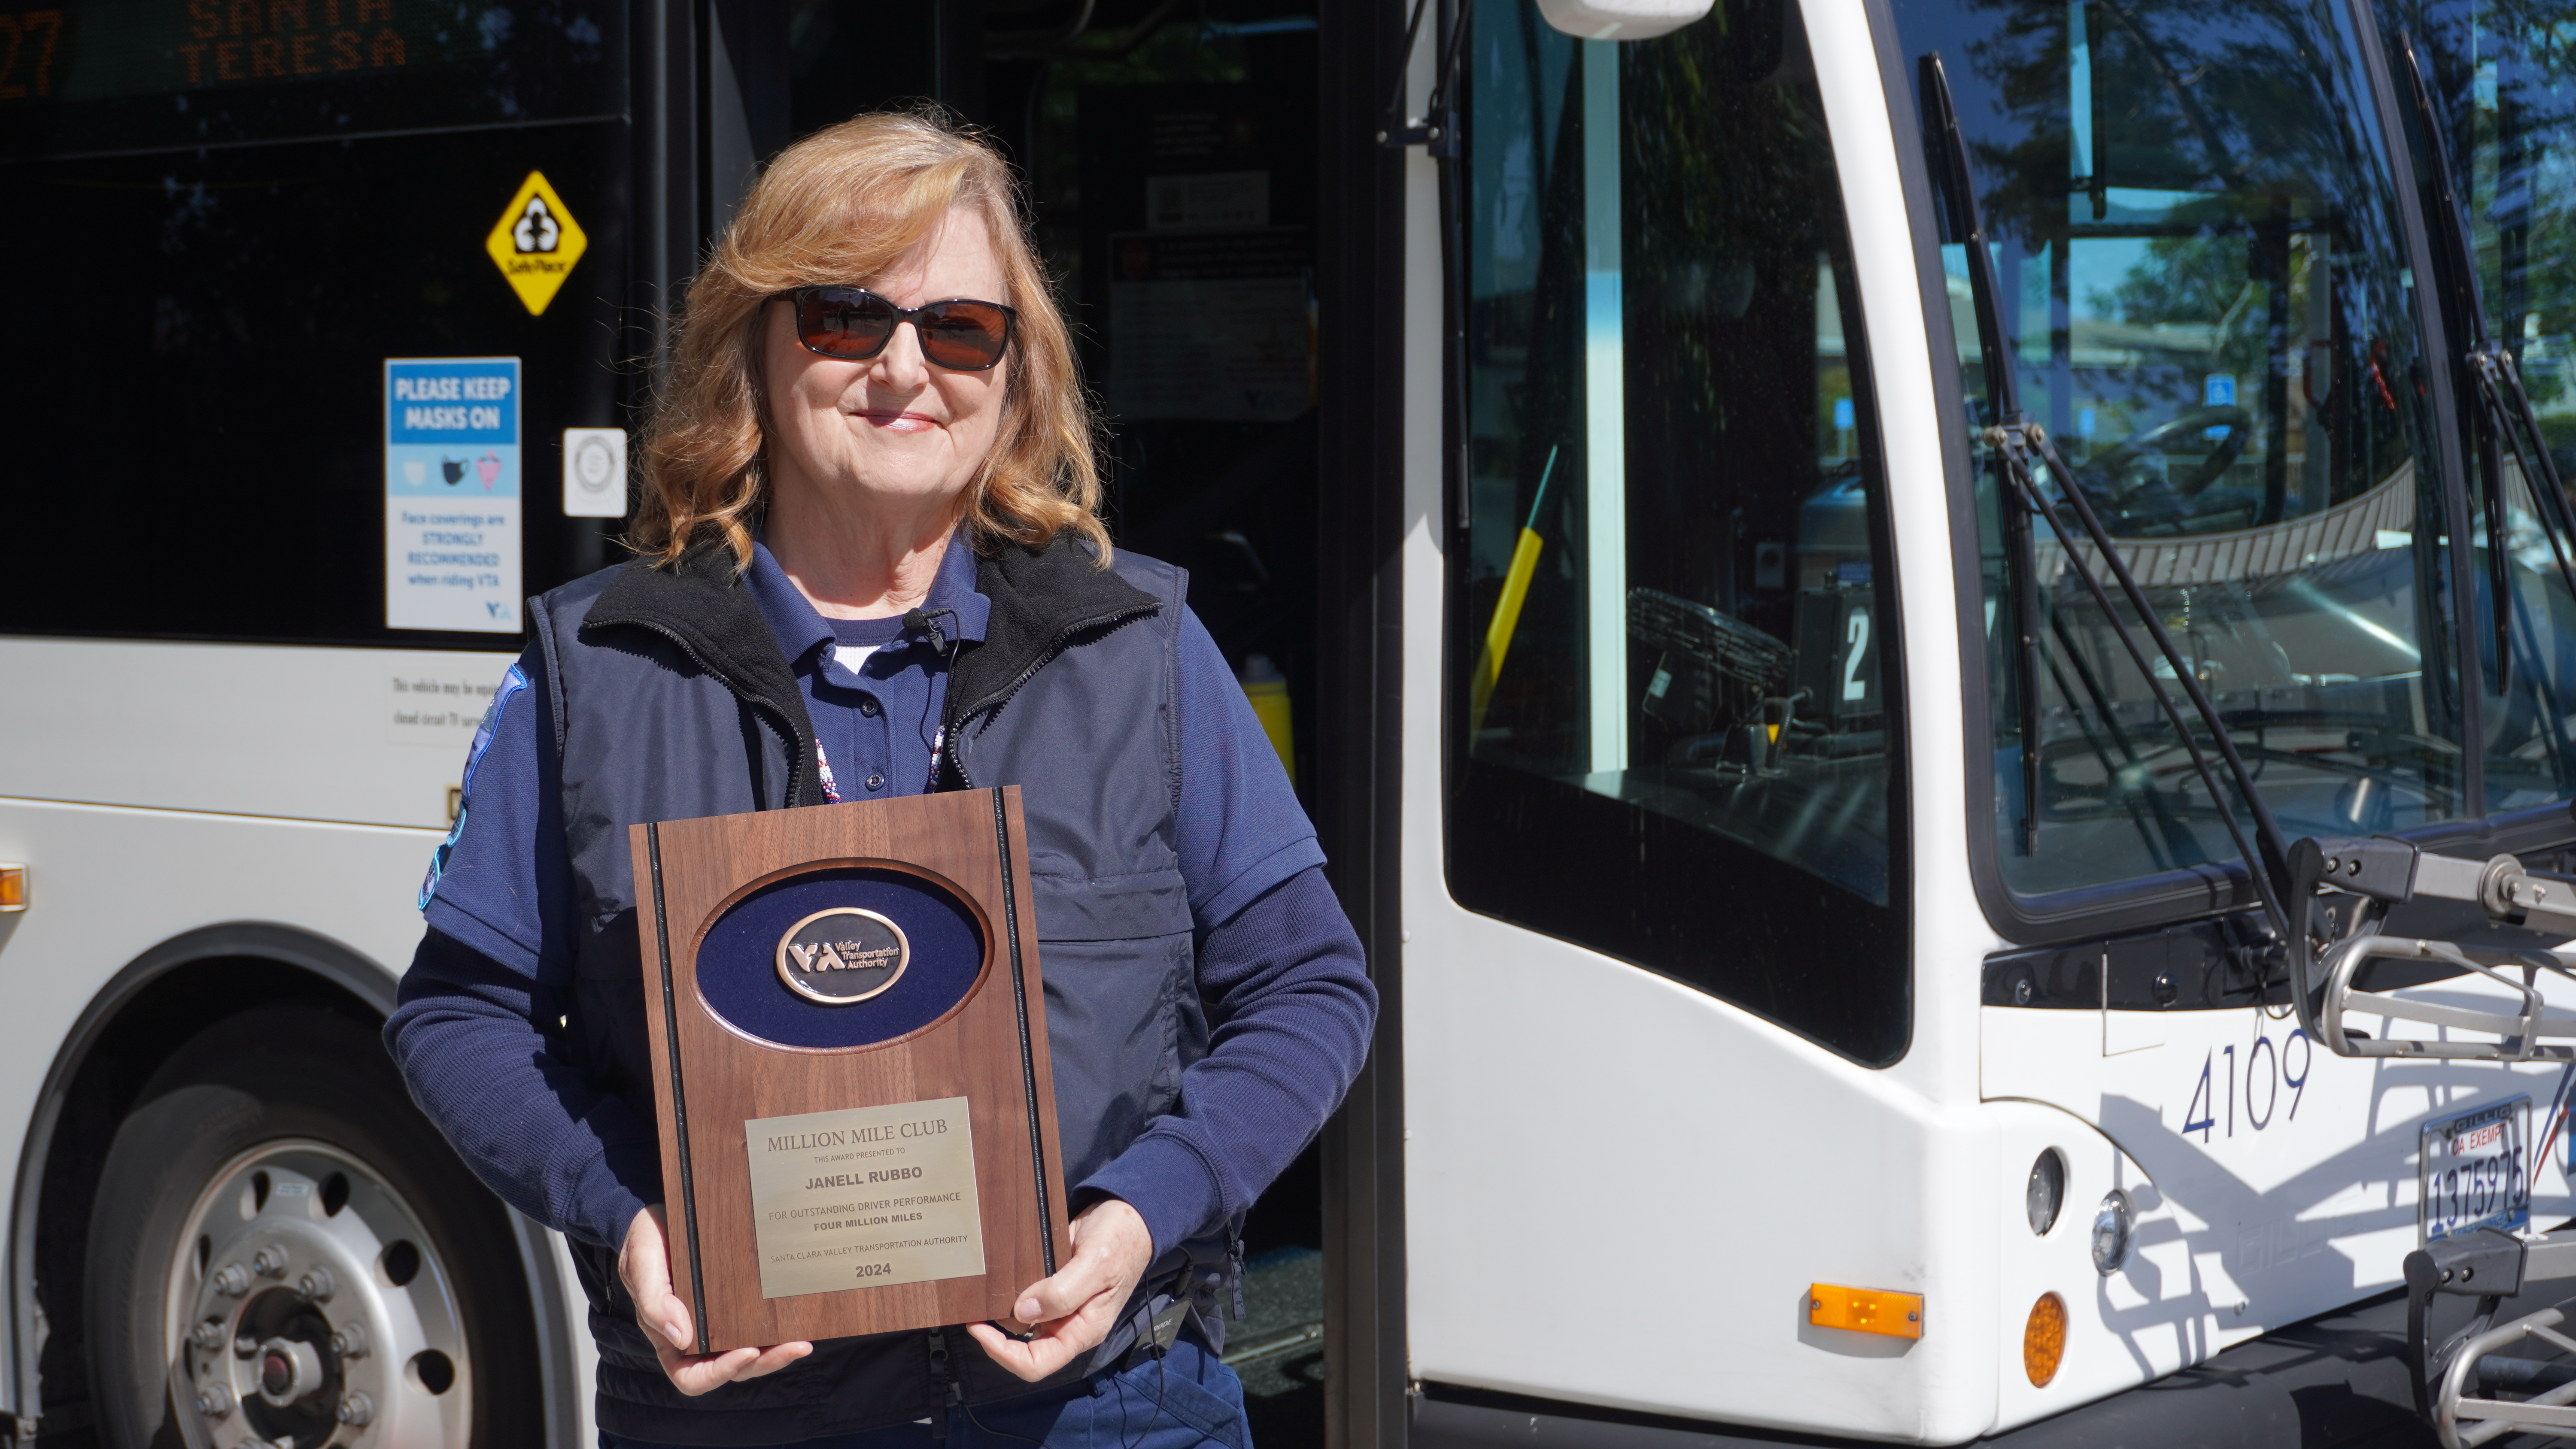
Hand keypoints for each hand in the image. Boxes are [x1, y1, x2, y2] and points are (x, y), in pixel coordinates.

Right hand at [620, 1205, 811, 1394]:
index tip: (748, 1351)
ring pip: (750, 1352)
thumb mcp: (642, 1267)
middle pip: (732, 1368)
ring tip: (802, 1342)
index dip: (721, 1372)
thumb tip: (681, 1337)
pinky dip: (775, 1329)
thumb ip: (655, 1303)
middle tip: (797, 1346)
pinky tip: (795, 1320)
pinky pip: (755, 1326)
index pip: (693, 1377)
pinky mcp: (733, 1304)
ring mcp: (717, 1323)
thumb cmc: (645, 1245)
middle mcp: (695, 1338)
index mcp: (669, 1339)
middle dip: (765, 1362)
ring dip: (776, 1352)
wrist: (659, 1219)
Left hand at [965, 1198, 1154, 1381]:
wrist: (1131, 1216)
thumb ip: (1063, 1292)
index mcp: (1084, 1329)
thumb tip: (1024, 1313)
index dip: (1003, 1353)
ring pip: (1021, 1325)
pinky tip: (999, 1279)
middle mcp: (1071, 1325)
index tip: (979, 1327)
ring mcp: (1062, 1309)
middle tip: (974, 1308)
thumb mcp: (1096, 1263)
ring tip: (982, 1292)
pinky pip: (1026, 1302)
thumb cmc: (1121, 1239)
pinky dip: (1009, 1295)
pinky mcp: (1054, 1290)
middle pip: (1024, 1350)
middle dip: (995, 1335)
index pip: (1037, 1363)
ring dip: (1000, 1314)